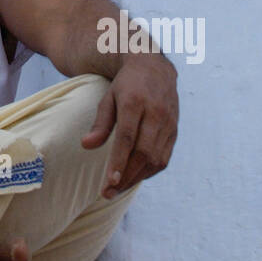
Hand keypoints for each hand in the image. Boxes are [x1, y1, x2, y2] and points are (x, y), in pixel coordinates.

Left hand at [81, 53, 177, 196]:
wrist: (154, 68)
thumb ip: (100, 123)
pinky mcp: (175, 131)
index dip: (119, 161)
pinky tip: (133, 177)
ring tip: (117, 189)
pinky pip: (164, 158)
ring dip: (136, 178)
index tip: (108, 182)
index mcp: (135, 102)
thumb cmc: (126, 85)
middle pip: (143, 152)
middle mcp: (156, 113)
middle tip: (107, 193)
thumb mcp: (108, 97)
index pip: (128, 137)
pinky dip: (148, 172)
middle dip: (125, 177)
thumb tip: (86, 145)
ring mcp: (169, 123)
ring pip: (155, 159)